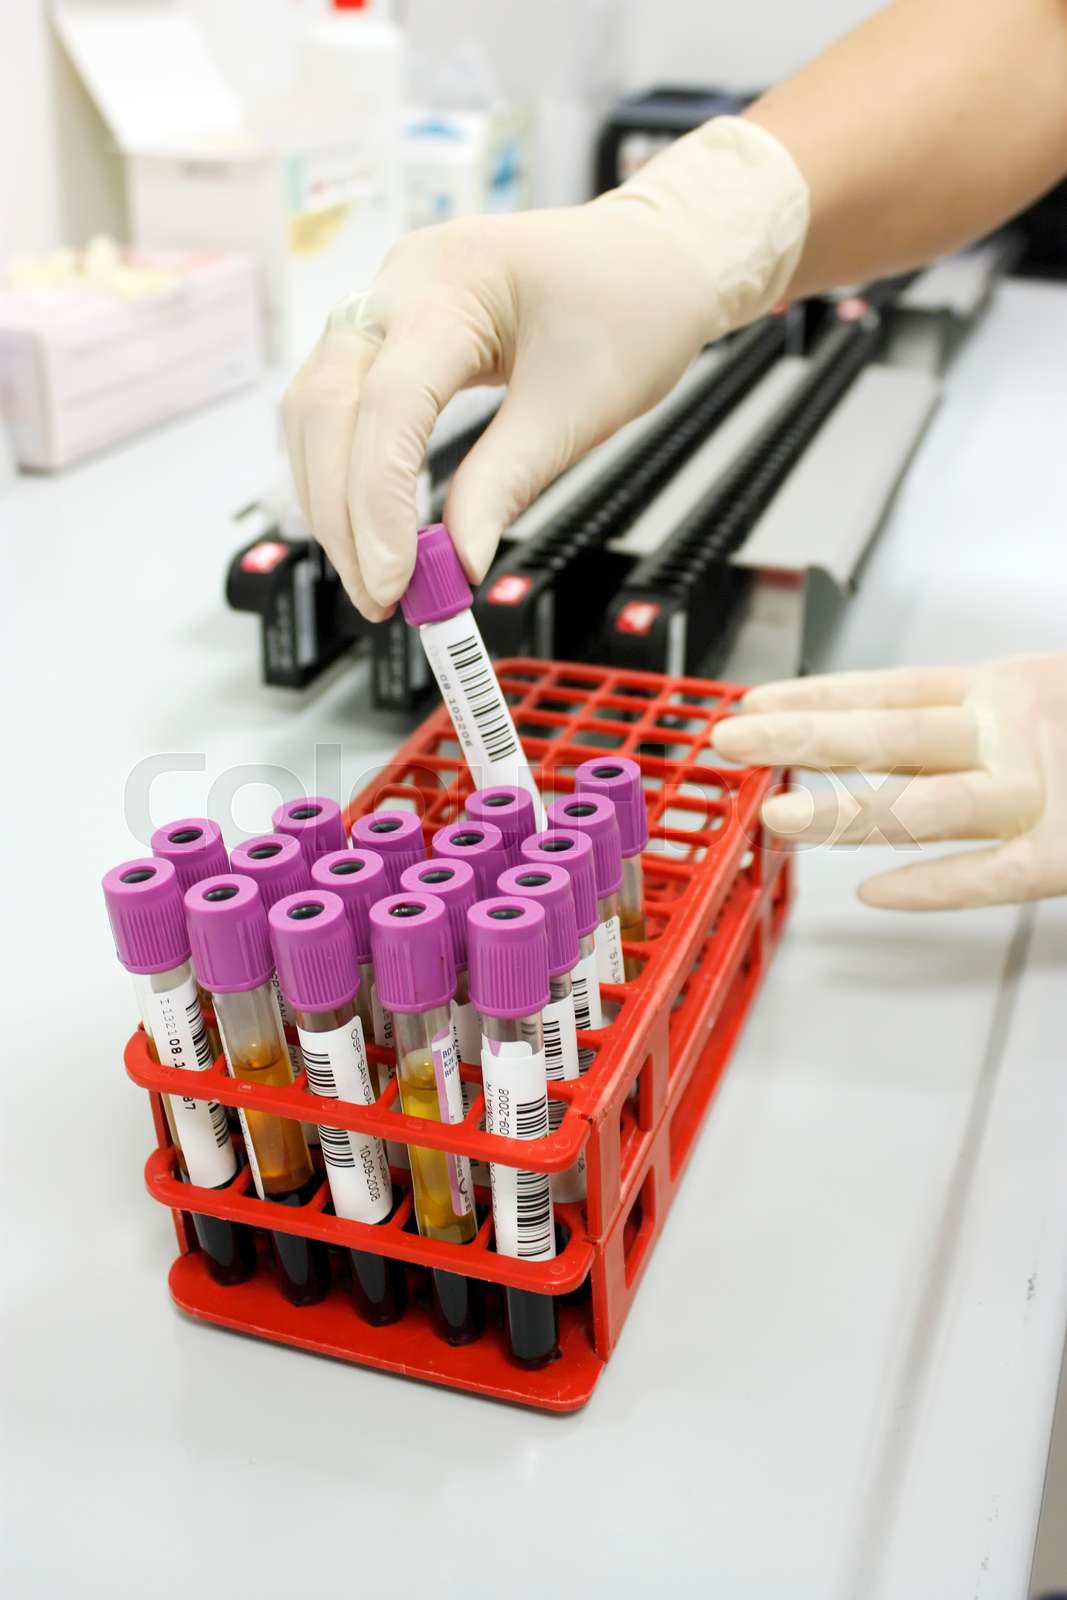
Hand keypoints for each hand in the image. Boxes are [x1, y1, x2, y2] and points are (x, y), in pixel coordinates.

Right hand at [282, 117, 807, 619]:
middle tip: (378, 597)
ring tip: (375, 576)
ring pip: (315, 406)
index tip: (395, 582)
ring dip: (331, 498)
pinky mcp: (389, 328)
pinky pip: (338, 402)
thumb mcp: (577, 409)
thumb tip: (457, 564)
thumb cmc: (632, 311)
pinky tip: (370, 525)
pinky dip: (346, 468)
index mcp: (453, 282)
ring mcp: (387, 298)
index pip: (388, 403)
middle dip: (339, 512)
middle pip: (326, 404)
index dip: (379, 502)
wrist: (652, 258)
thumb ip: (505, 483)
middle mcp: (402, 280)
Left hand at [712, 654, 1066, 910]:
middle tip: (733, 740)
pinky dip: (932, 887)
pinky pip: (991, 877)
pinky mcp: (1064, 856)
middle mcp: (1013, 736)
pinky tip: (874, 893)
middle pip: (889, 733)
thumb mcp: (1051, 702)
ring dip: (848, 810)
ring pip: (928, 804)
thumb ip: (978, 725)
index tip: (756, 702)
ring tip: (778, 814)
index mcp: (1008, 692)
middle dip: (802, 736)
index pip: (891, 690)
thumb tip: (896, 738)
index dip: (816, 697)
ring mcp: (1039, 795)